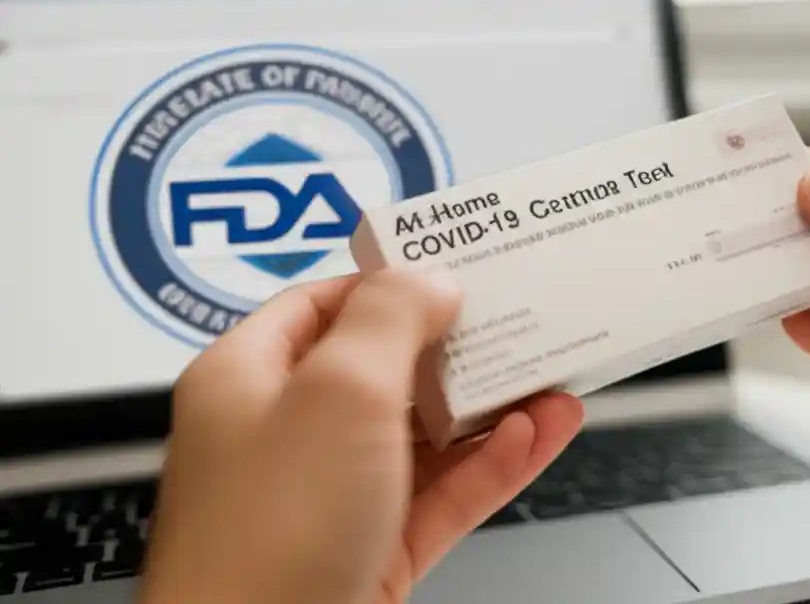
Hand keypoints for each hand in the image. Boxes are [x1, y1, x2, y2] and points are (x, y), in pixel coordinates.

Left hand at [140, 271, 583, 603]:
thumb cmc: (264, 539)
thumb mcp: (336, 392)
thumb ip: (389, 319)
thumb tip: (429, 279)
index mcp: (247, 380)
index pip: (325, 305)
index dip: (392, 283)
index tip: (455, 269)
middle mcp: (287, 435)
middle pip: (387, 370)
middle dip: (459, 346)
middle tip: (520, 320)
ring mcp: (333, 498)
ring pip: (427, 435)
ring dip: (494, 407)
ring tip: (551, 375)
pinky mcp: (373, 550)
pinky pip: (445, 494)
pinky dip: (495, 464)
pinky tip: (539, 435)